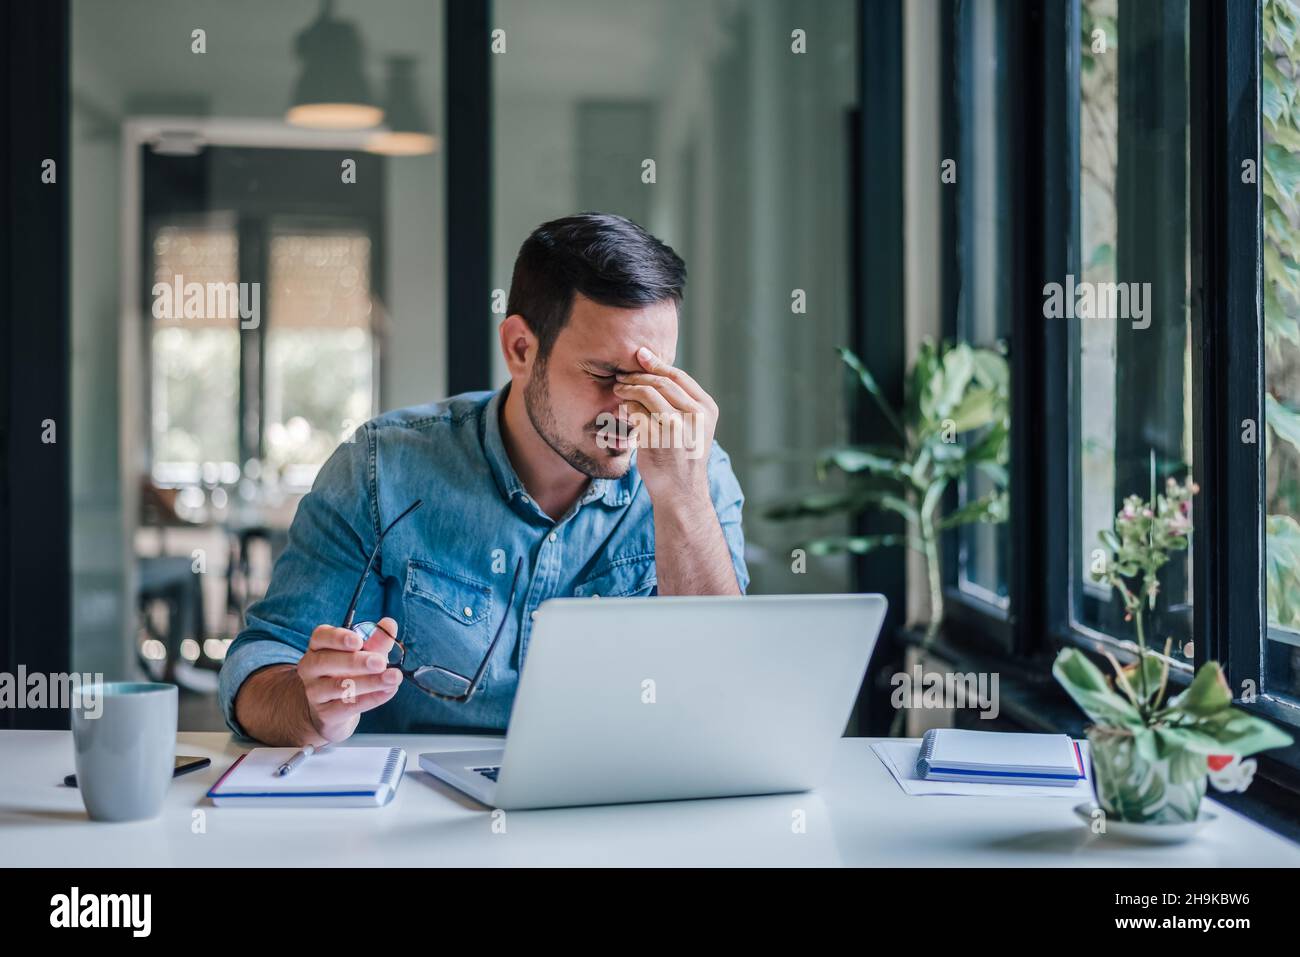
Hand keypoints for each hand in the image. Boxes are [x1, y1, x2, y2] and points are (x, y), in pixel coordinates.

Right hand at [296, 617, 402, 743]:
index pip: (320, 637)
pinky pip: (347, 706)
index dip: (338, 638)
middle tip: (381, 662)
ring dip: (369, 682)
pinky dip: (370, 699)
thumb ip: (376, 641)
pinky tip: (387, 692)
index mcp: (318, 647)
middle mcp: (311, 668)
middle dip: (356, 661)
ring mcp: (315, 692)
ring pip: (338, 686)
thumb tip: (389, 625)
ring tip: (392, 678)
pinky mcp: (325, 713)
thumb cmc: (349, 673)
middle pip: (326, 662)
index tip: (358, 640)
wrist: (334, 709)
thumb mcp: (364, 654)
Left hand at [613, 346, 717, 505]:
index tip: (641, 355)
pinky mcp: (658, 438)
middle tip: (622, 375)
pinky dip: (627, 407)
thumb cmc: (682, 456)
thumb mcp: (694, 427)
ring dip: (628, 388)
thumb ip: (682, 403)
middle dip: (638, 375)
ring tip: (619, 389)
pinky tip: (623, 409)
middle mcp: (695, 415)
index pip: (679, 377)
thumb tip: (654, 372)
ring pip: (647, 393)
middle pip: (661, 382)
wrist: (681, 491)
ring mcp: (677, 426)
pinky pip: (636, 412)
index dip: (657, 363)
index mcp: (706, 409)